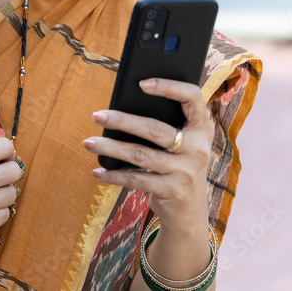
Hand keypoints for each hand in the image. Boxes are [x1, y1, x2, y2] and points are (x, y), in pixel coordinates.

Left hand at [82, 78, 213, 232]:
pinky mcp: (173, 191)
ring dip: (111, 148)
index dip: (169, 87)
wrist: (190, 209)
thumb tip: (121, 107)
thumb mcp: (182, 142)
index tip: (141, 83)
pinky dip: (114, 175)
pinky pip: (137, 179)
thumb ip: (166, 124)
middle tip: (96, 116)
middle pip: (155, 129)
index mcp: (203, 127)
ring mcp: (187, 171)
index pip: (191, 97)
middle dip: (122, 121)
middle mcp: (199, 148)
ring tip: (88, 143)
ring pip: (141, 154)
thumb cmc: (177, 164)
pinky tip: (98, 171)